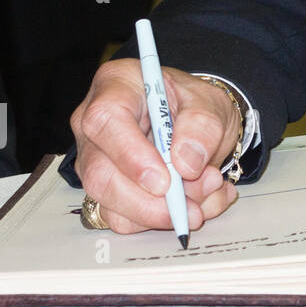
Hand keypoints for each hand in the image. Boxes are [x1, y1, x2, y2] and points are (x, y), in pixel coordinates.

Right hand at [70, 59, 243, 233]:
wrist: (197, 123)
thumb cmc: (193, 103)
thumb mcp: (209, 102)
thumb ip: (202, 125)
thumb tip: (186, 163)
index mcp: (116, 86)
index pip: (105, 120)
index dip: (131, 156)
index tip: (164, 181)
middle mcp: (96, 127)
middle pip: (100, 173)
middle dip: (148, 201)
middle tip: (191, 206)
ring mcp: (97, 162)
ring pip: (111, 205)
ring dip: (163, 213)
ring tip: (208, 193)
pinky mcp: (109, 191)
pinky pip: (127, 219)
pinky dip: (166, 220)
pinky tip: (201, 203)